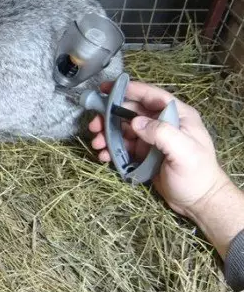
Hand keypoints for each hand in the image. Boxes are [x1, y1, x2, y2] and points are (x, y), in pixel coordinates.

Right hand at [88, 80, 243, 257]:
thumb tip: (135, 122)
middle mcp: (162, 124)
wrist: (198, 202)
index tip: (106, 88)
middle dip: (109, 117)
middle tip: (94, 126)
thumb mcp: (184, 152)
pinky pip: (122, 146)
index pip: (151, 96)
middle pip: (131, 112)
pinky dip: (110, 150)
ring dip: (107, 135)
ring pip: (123, 129)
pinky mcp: (143, 153)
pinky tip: (103, 157)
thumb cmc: (196, 175)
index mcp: (177, 116)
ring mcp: (151, 139)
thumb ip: (162, 133)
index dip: (129, 90)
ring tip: (97, 144)